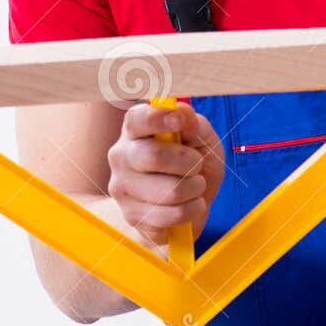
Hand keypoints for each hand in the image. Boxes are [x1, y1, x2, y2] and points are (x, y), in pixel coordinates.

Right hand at [107, 101, 224, 246]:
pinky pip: (171, 215)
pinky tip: (191, 205)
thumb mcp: (203, 142)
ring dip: (195, 188)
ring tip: (196, 186)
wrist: (187, 208)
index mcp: (135, 130)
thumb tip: (182, 110)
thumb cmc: (192, 167)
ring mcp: (122, 187)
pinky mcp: (131, 215)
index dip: (157, 118)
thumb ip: (195, 125)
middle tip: (197, 165)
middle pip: (153, 157)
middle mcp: (122, 155)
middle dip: (189, 162)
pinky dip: (192, 210)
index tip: (177, 121)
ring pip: (169, 191)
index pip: (136, 120)